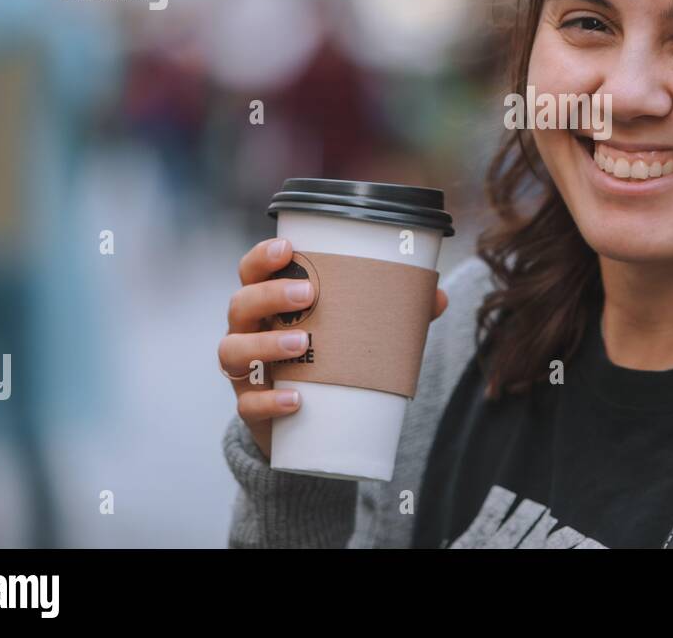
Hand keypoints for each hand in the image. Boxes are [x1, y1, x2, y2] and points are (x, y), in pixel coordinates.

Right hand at [219, 237, 448, 458]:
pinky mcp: (250, 408)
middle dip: (270, 294)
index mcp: (267, 303)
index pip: (250, 271)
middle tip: (309, 294)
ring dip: (266, 343)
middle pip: (241, 304)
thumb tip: (438, 297)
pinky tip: (296, 401)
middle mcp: (247, 332)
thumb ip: (392, 314)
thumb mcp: (350, 332)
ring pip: (234, 351)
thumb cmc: (324, 358)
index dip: (261, 257)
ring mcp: (243, 371)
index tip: (287, 247)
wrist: (302, 424)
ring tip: (303, 342)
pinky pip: (249, 404)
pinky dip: (270, 401)